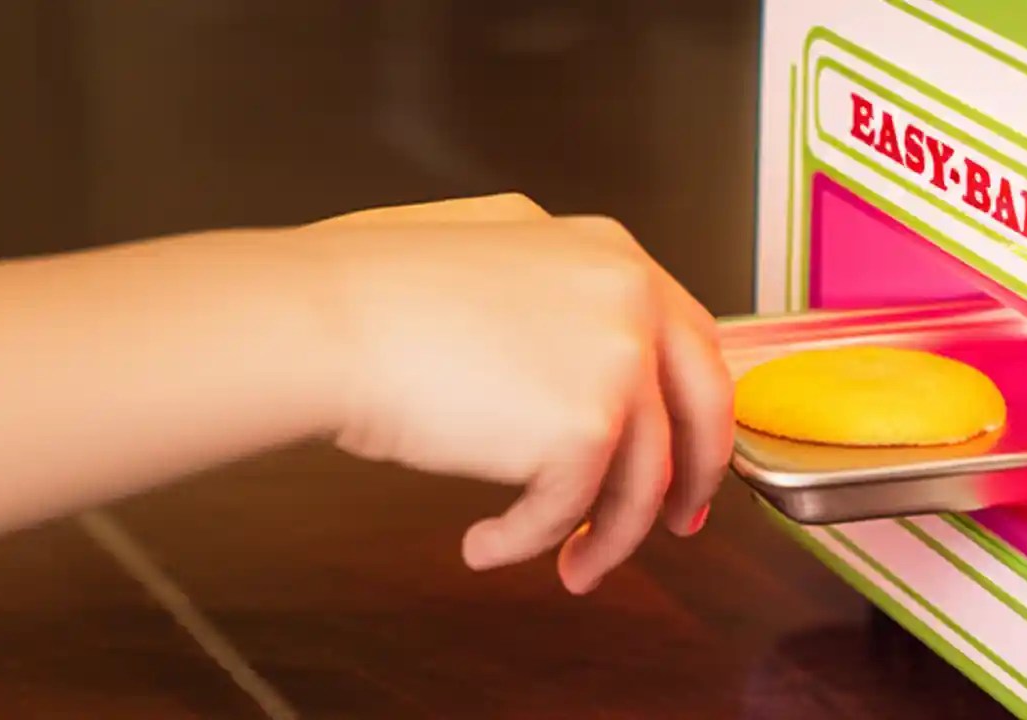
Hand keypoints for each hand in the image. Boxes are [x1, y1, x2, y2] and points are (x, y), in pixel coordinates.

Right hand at [303, 194, 733, 593]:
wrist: (322, 319)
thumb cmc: (371, 290)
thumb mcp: (495, 252)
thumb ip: (560, 291)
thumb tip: (583, 354)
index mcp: (614, 255)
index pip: (693, 344)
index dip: (694, 411)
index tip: (684, 455)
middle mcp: (631, 301)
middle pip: (703, 412)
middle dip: (692, 483)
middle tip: (671, 527)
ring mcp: (615, 363)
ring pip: (640, 480)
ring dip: (605, 538)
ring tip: (569, 567)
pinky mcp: (582, 428)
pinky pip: (567, 511)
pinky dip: (527, 542)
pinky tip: (485, 545)